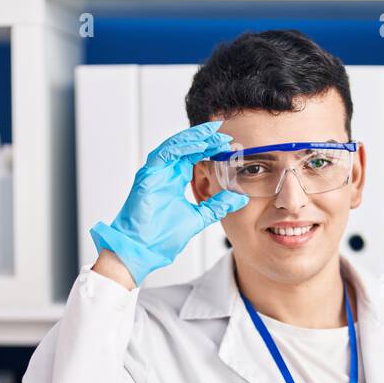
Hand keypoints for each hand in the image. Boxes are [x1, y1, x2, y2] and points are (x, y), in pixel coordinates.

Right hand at [90, 120, 247, 285]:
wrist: (143, 250)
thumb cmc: (162, 237)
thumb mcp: (199, 217)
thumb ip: (217, 206)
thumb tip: (240, 198)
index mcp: (174, 180)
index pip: (193, 156)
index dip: (210, 148)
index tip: (228, 144)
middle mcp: (164, 173)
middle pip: (186, 147)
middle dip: (205, 138)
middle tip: (223, 132)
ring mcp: (155, 172)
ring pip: (176, 145)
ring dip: (195, 138)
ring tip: (213, 133)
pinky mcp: (148, 175)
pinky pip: (166, 154)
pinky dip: (182, 147)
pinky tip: (199, 145)